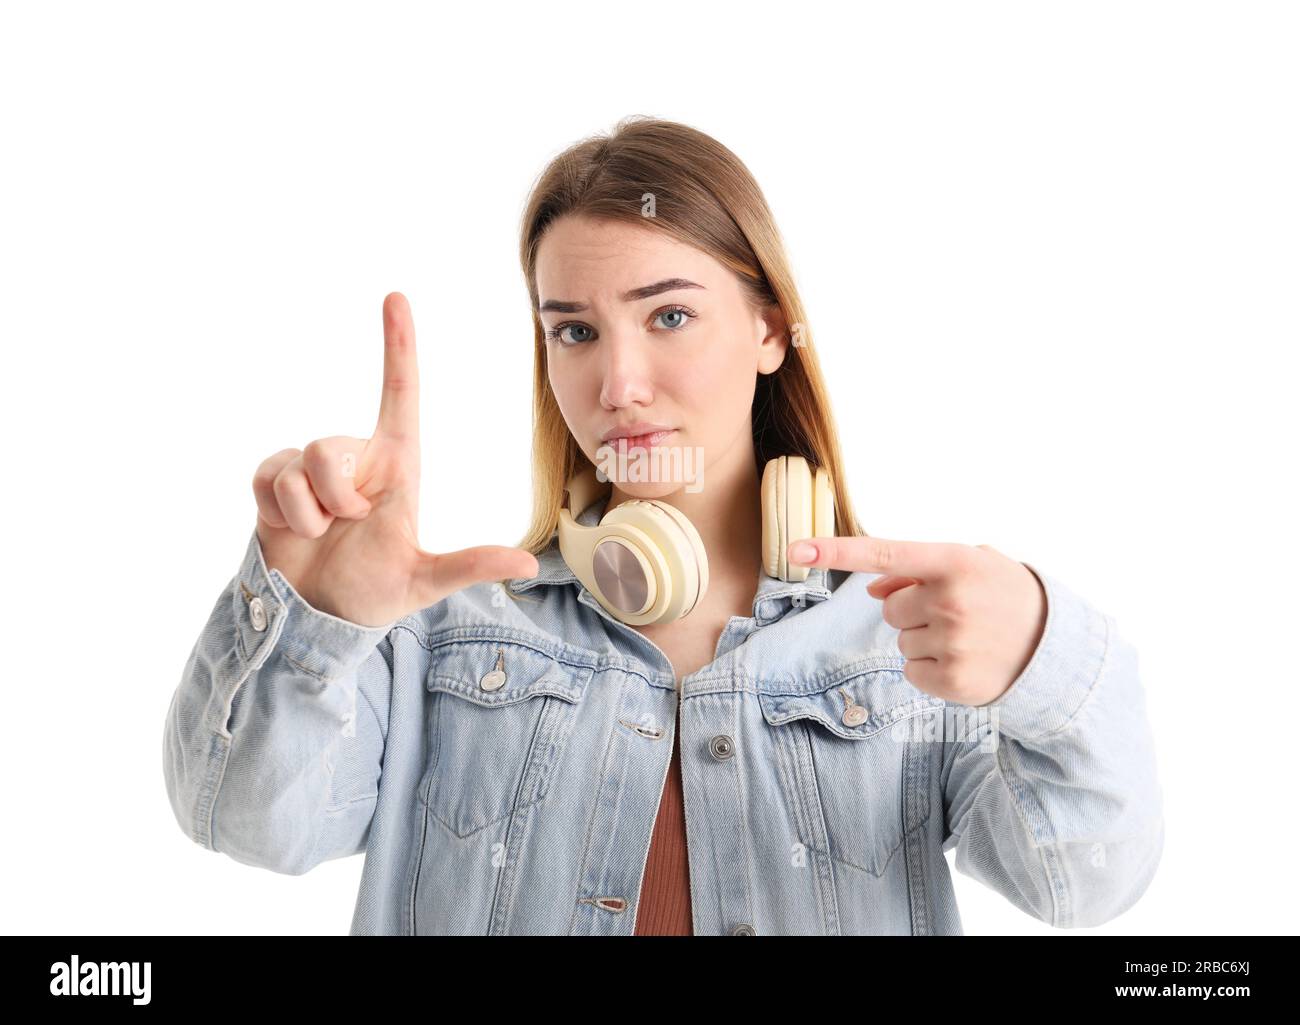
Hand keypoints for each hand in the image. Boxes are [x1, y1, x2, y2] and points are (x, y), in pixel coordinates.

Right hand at [251, 292, 538, 626]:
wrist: (316, 618)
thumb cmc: (373, 593)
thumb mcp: (424, 581)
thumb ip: (471, 567)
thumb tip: (528, 568)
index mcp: (397, 465)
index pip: (399, 393)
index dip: (398, 346)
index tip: (396, 297)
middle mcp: (355, 458)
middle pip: (332, 446)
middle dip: (336, 497)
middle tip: (348, 528)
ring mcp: (311, 468)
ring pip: (300, 465)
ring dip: (309, 512)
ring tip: (322, 533)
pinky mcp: (275, 480)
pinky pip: (269, 477)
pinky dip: (280, 511)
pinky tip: (291, 529)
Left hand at [787, 536, 1047, 705]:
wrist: (1056, 647)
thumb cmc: (1004, 596)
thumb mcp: (971, 566)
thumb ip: (918, 571)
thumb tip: (872, 588)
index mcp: (953, 562)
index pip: (882, 553)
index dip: (835, 551)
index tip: (795, 549)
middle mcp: (950, 600)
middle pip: (890, 608)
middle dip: (913, 610)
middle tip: (955, 613)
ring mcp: (952, 642)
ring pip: (900, 641)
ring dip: (924, 639)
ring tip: (967, 637)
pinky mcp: (952, 680)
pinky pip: (911, 671)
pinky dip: (930, 668)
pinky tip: (964, 660)